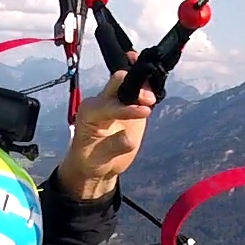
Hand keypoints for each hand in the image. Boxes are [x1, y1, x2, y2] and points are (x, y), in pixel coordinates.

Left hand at [54, 74, 154, 201]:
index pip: (110, 105)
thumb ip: (114, 146)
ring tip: (152, 99)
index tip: (145, 113)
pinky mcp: (128, 104)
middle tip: (149, 99)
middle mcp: (100, 102)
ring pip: (129, 82)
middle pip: (117, 81)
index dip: (127, 109)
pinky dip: (147, 91)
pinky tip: (155, 98)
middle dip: (134, 85)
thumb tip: (130, 138)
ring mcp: (114, 100)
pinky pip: (138, 91)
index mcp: (89, 112)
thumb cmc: (91, 161)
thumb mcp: (99, 159)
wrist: (96, 163)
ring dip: (143, 87)